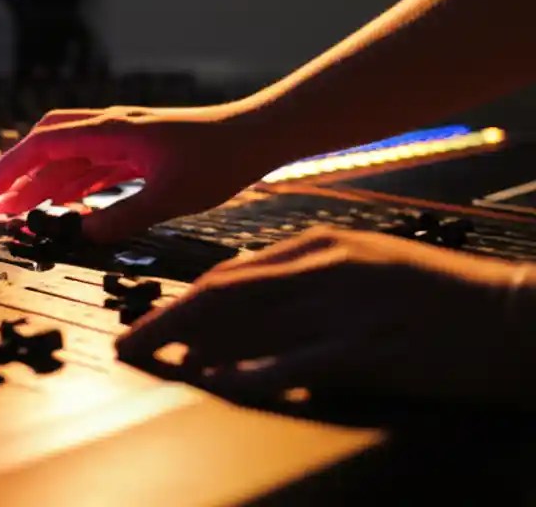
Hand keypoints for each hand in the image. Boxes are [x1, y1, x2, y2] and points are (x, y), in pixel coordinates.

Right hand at [0, 105, 273, 242]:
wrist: (255, 135)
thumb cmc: (217, 160)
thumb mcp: (169, 197)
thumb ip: (122, 219)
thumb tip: (81, 236)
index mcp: (109, 132)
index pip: (43, 145)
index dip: (10, 169)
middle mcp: (108, 130)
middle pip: (45, 146)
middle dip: (14, 174)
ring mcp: (121, 139)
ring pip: (67, 159)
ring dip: (40, 183)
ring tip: (16, 212)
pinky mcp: (135, 151)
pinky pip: (91, 166)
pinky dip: (70, 184)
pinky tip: (62, 204)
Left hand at [116, 227, 527, 407]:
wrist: (510, 312)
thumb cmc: (436, 294)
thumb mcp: (362, 266)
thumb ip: (302, 280)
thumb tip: (242, 313)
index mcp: (319, 245)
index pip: (230, 273)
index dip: (180, 300)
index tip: (148, 322)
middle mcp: (323, 268)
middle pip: (224, 295)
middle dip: (167, 321)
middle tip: (130, 345)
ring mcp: (344, 307)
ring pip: (249, 324)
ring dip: (193, 346)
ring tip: (157, 364)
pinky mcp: (369, 348)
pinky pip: (297, 362)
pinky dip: (253, 372)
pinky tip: (222, 382)